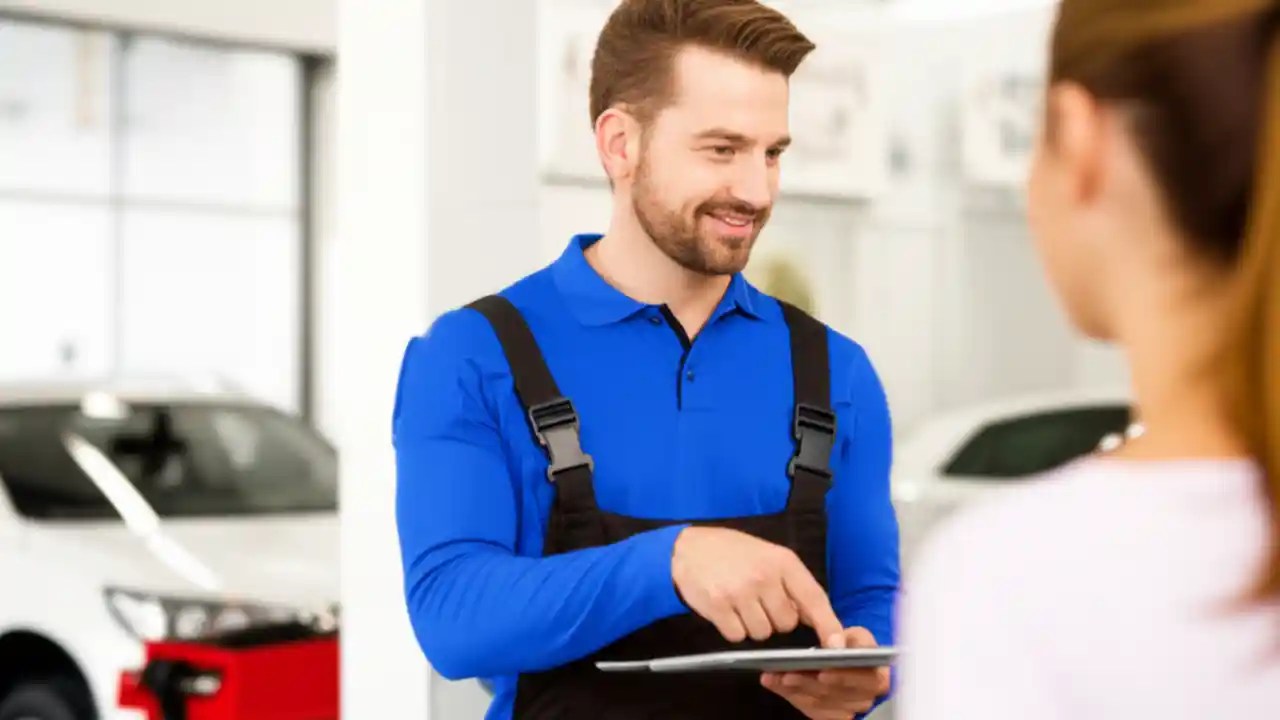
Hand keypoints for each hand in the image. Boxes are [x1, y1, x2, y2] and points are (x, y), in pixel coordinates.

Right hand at [671, 526, 842, 643]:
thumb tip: (816, 619)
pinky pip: (737, 636)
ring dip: (753, 625)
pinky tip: (726, 609)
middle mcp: (764, 576)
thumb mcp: (768, 556)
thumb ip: (792, 584)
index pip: (814, 597)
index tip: (837, 645)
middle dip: (775, 619)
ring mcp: (739, 592)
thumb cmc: (733, 552)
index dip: (828, 624)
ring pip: (762, 634)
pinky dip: (733, 629)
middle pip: (786, 623)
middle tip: (759, 600)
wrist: (687, 548)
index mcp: (782, 561)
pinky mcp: (718, 606)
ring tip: (740, 602)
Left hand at [760, 627, 890, 719]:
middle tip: (787, 673)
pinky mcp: (833, 714)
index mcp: (878, 674)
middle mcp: (867, 696)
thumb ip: (844, 634)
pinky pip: (811, 710)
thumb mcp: (851, 631)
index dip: (843, 677)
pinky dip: (790, 695)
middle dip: (809, 683)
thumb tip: (836, 643)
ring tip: (775, 677)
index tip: (822, 672)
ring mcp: (850, 708)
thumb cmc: (846, 641)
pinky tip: (774, 683)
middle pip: (838, 694)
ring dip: (795, 690)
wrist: (841, 652)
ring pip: (820, 704)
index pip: (867, 680)